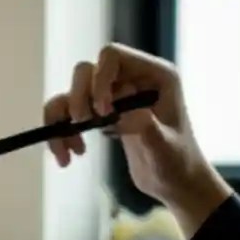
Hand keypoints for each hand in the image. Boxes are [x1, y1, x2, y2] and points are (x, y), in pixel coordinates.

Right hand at [44, 43, 232, 236]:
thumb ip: (147, 127)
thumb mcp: (166, 148)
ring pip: (72, 94)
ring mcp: (115, 97)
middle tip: (83, 124)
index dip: (99, 79)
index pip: (112, 56)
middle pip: (86, 71)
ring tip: (69, 151)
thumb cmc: (178, 164)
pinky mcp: (101, 116)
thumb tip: (123, 112)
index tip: (103, 112)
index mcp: (155, 75)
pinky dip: (61, 134)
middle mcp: (131, 80)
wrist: (174, 183)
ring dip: (62, 119)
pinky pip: (69, 115)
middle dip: (77, 98)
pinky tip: (69, 156)